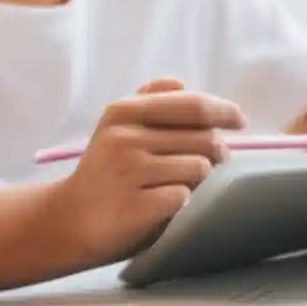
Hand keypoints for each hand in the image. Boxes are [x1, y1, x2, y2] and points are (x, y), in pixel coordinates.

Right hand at [49, 79, 244, 264]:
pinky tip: (159, 206)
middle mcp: (125, 137)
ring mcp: (129, 172)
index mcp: (124, 112)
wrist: (66, 222)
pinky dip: (181, 203)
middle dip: (217, 153)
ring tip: (172, 185)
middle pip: (205, 138)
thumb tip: (182, 83)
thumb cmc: (104, 173)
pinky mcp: (136, 206)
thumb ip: (149, 100)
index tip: (240, 120)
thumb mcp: (115, 128)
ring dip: (197, 180)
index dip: (225, 111)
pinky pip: (185, 196)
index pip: (193, 105)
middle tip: (209, 164)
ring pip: (200, 168)